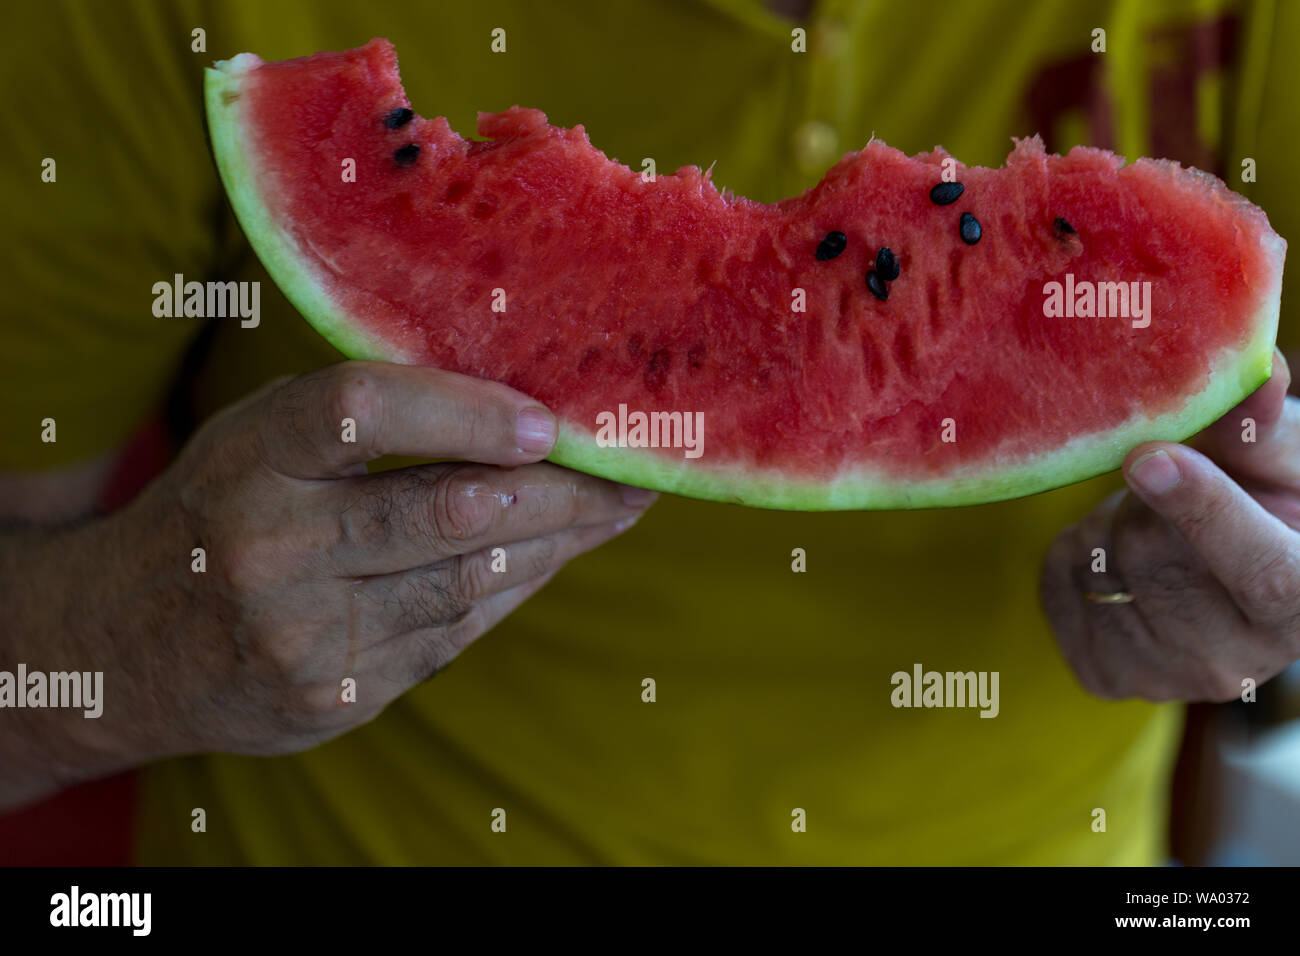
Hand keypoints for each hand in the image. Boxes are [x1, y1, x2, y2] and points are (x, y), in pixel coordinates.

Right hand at [37, 362, 654, 775]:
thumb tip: (517, 399)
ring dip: (559, 542)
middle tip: (635, 471)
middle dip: (560, 492)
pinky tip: (553, 556)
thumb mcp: (259, 441)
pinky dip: (514, 588)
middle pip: (446, 511)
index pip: (364, 411)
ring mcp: (304, 634)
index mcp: (251, 458)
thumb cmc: (220, 511)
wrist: (121, 649)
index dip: (464, 411)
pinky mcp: (336, 693)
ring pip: (468, 581)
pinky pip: (455, 634)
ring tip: (617, 509)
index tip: (547, 420)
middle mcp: (272, 548)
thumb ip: (363, 418)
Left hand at [1041, 350, 1299, 701]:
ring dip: (1109, 522)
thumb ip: (1262, 427)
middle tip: (1163, 475)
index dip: (1205, 511)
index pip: (1263, 572)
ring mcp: (1168, 679)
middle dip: (1145, 497)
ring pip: (1099, 567)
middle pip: (1153, 555)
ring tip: (1150, 521)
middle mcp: (1242, 663)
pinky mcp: (1105, 678)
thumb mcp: (1285, 459)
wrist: (1224, 570)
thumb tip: (1259, 379)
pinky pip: (1059, 585)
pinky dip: (1073, 552)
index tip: (1151, 455)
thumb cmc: (1270, 500)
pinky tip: (1116, 556)